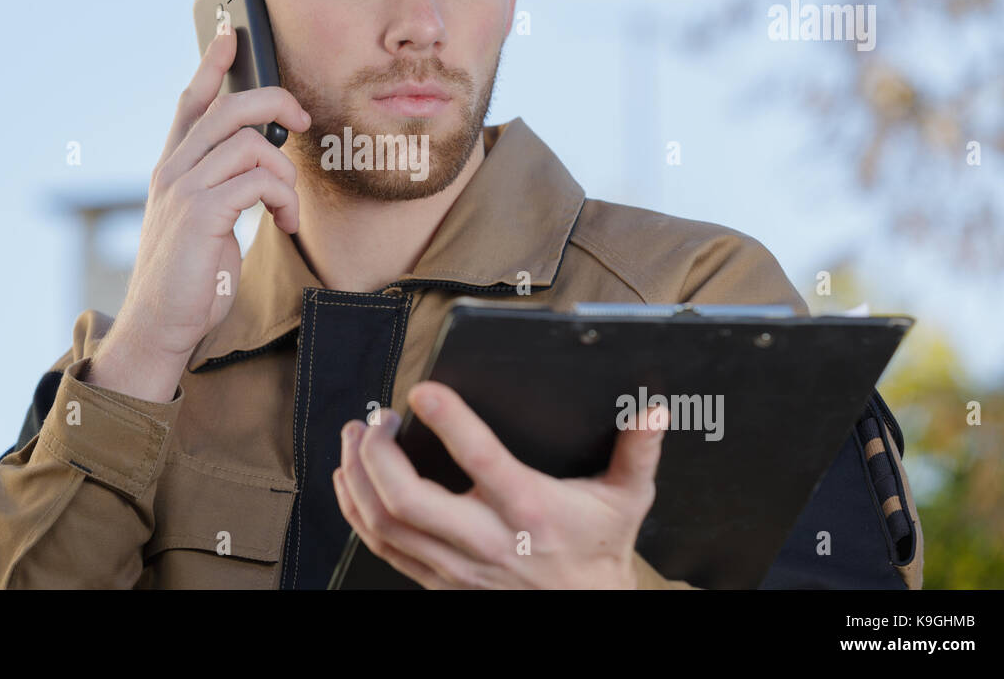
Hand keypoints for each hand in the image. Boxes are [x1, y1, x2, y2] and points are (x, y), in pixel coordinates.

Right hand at [87, 31, 310, 401]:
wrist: (161, 325)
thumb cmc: (190, 278)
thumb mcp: (206, 223)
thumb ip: (224, 188)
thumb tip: (263, 162)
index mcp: (173, 169)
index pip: (191, 103)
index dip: (211, 66)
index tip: (230, 36)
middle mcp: (173, 170)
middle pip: (228, 107)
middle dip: (274, 101)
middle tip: (301, 120)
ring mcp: (184, 190)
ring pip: (249, 142)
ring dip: (285, 173)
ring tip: (289, 208)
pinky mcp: (200, 214)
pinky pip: (258, 180)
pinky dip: (284, 198)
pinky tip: (285, 224)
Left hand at [332, 382, 668, 588]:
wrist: (587, 613)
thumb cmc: (601, 550)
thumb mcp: (627, 501)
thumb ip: (638, 452)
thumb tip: (653, 408)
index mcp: (530, 510)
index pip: (480, 460)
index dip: (449, 422)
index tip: (423, 389)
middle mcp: (486, 541)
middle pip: (408, 500)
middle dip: (377, 453)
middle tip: (375, 417)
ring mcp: (456, 566)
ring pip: (385, 524)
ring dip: (357, 476)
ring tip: (354, 436)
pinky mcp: (438, 581)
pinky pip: (382, 548)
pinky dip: (356, 511)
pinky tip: (350, 479)